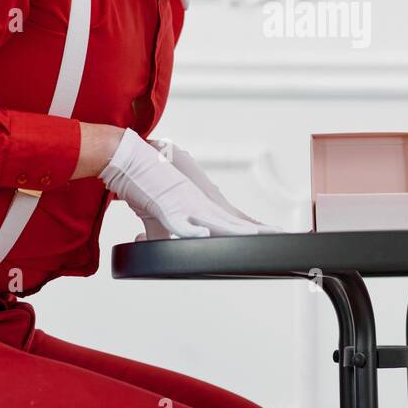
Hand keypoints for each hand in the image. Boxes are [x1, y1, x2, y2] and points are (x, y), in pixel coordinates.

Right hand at [101, 129, 277, 238]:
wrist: (127, 157)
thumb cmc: (143, 182)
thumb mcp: (156, 214)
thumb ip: (160, 234)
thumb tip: (157, 250)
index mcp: (198, 205)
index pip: (231, 220)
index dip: (250, 228)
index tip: (271, 233)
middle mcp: (197, 202)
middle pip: (232, 220)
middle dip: (256, 229)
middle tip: (281, 234)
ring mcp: (184, 202)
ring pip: (214, 220)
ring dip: (234, 230)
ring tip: (255, 236)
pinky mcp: (166, 204)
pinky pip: (180, 222)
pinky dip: (192, 230)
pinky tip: (204, 236)